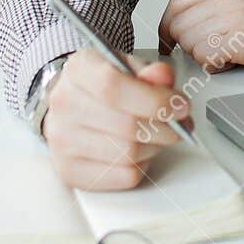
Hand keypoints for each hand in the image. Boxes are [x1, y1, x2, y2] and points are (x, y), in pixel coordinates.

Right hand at [41, 49, 192, 191]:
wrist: (74, 104)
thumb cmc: (105, 85)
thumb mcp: (128, 66)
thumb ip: (150, 71)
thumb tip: (163, 77)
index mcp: (79, 71)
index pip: (113, 87)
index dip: (154, 100)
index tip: (181, 106)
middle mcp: (65, 105)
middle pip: (125, 125)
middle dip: (164, 127)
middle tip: (178, 123)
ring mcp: (62, 141)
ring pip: (127, 154)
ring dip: (155, 147)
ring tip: (159, 135)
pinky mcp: (70, 171)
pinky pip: (123, 176)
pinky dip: (142, 165)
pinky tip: (140, 151)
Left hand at [159, 0, 243, 73]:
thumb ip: (221, 6)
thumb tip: (193, 26)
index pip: (177, 2)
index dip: (167, 26)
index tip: (169, 41)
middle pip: (179, 24)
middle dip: (185, 46)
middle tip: (203, 55)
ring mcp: (237, 17)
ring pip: (191, 42)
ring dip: (202, 57)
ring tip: (225, 57)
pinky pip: (208, 56)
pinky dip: (214, 66)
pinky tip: (232, 63)